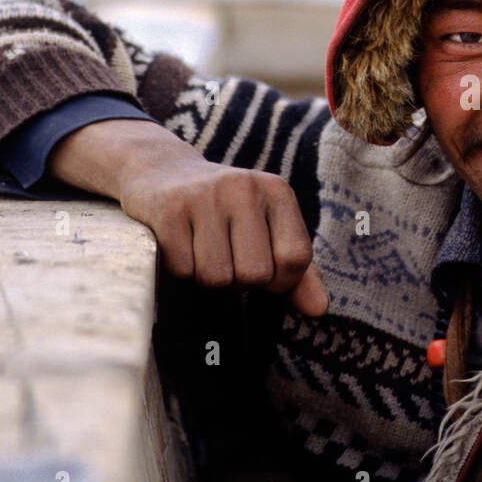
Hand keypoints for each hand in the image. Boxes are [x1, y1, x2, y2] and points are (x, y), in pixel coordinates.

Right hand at [47, 118, 329, 314]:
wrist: (162, 172)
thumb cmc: (224, 211)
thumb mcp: (267, 229)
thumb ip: (298, 271)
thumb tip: (319, 310)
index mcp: (277, 191)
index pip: (295, 258)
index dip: (280, 280)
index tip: (264, 272)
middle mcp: (245, 187)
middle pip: (256, 274)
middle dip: (239, 281)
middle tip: (226, 258)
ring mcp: (205, 195)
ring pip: (217, 277)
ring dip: (208, 277)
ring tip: (202, 251)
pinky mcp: (169, 209)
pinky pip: (183, 270)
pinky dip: (180, 270)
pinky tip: (178, 245)